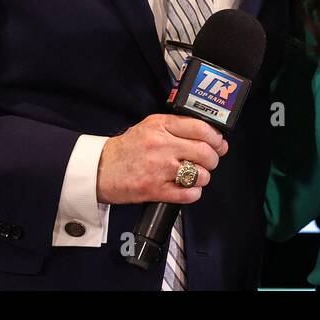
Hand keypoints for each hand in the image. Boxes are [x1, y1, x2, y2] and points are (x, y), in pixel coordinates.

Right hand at [95, 114, 227, 204]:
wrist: (100, 169)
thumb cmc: (126, 149)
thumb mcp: (149, 126)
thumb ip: (175, 127)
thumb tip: (207, 134)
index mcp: (161, 126)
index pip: (200, 127)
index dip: (216, 138)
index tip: (219, 143)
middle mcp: (161, 145)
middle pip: (204, 151)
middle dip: (213, 159)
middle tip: (210, 161)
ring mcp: (159, 168)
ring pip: (199, 174)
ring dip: (203, 177)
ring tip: (196, 176)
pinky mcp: (155, 190)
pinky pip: (188, 194)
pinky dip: (193, 193)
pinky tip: (188, 189)